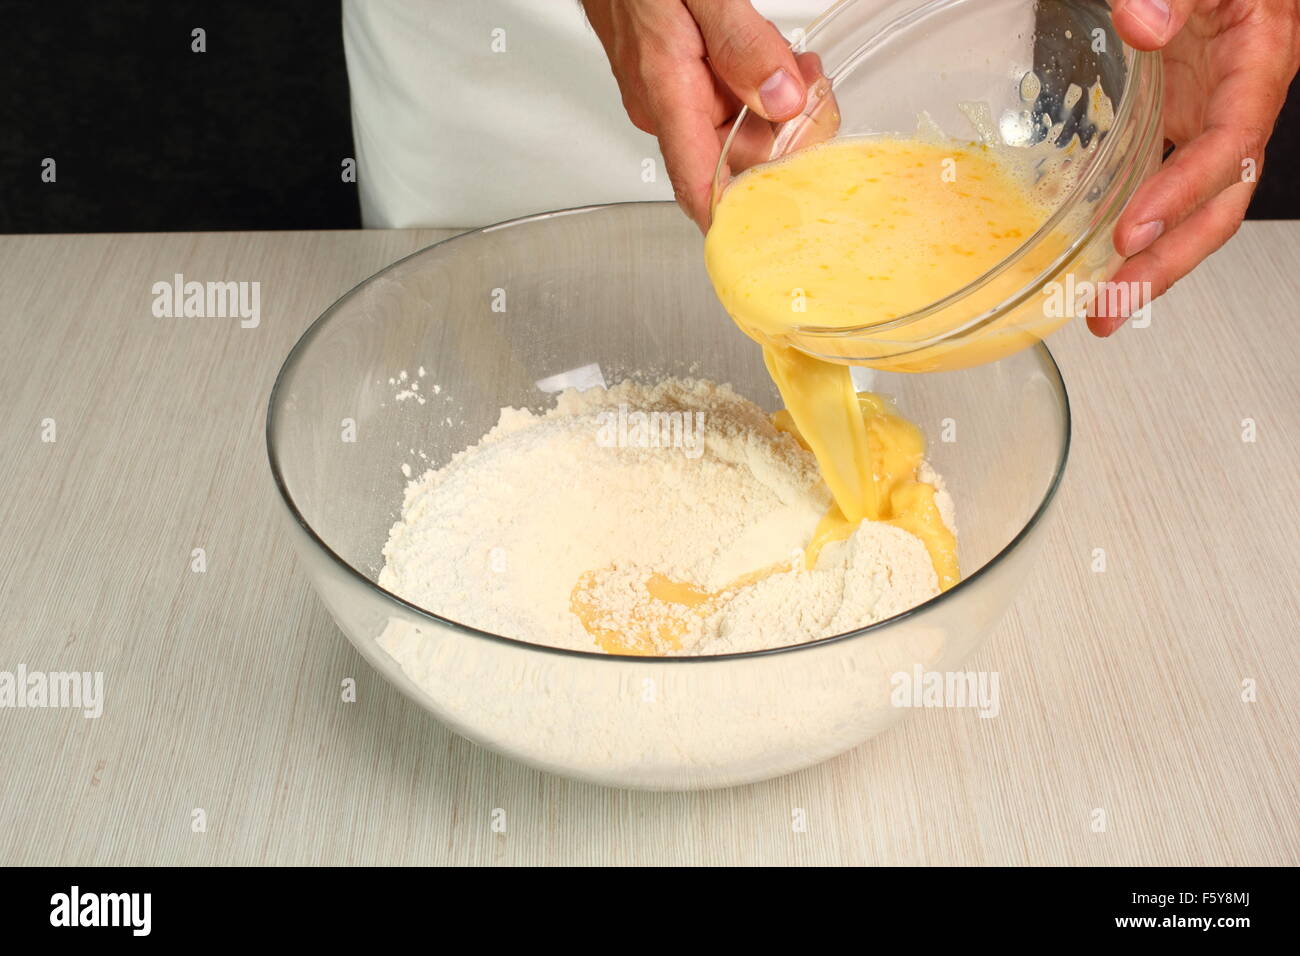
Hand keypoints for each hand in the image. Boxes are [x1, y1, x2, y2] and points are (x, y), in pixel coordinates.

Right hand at [581, 0, 814, 228]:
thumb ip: (742, 43)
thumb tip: (781, 99)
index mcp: (667, 93)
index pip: (700, 188)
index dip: (739, 224)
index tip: (781, 234)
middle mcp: (664, 107)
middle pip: (736, 158)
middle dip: (785, 138)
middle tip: (816, 96)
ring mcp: (669, 95)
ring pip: (736, 129)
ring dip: (777, 108)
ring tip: (799, 68)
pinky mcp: (676, 80)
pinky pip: (726, 103)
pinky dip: (759, 88)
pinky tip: (776, 62)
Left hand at [1093, 0, 1299, 334]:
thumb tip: (1145, 24)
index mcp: (1256, 67)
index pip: (1227, 147)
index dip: (1183, 193)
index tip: (1133, 231)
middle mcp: (1235, 106)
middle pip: (1216, 206)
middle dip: (1166, 265)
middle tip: (1111, 309)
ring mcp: (1204, 119)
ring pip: (1188, 209)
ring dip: (1146, 264)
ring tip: (1099, 310)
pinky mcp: (1175, 120)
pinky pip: (1155, 183)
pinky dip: (1128, 222)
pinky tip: (1095, 255)